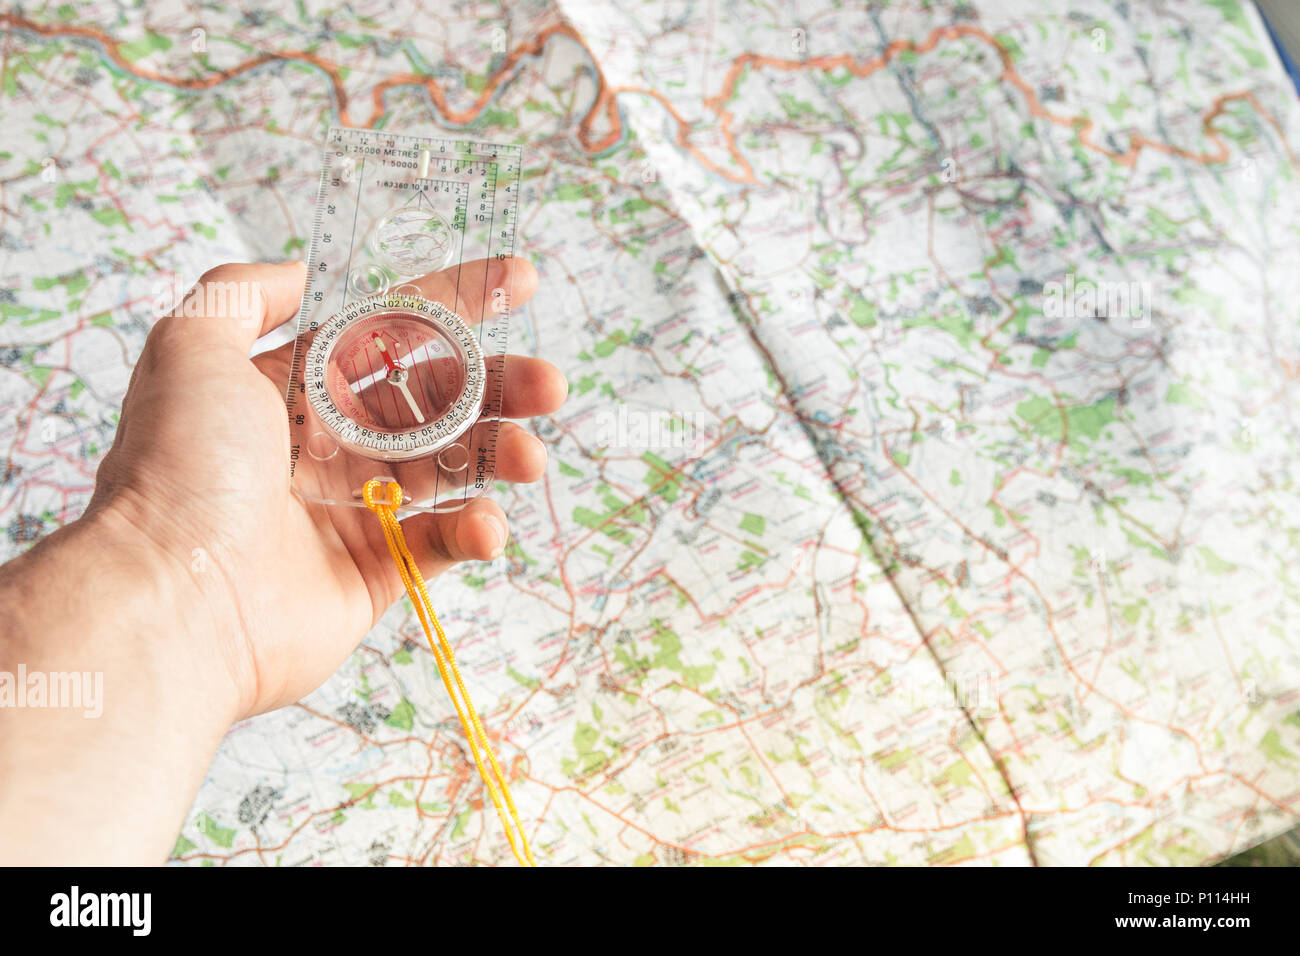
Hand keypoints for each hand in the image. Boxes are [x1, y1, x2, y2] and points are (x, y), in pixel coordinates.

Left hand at [89, 258, 565, 720]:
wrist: (174, 597)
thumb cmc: (180, 469)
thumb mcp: (189, 347)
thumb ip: (238, 292)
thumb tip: (300, 272)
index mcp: (293, 390)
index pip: (390, 331)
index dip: (455, 302)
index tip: (517, 279)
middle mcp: (328, 445)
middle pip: (437, 399)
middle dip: (499, 384)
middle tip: (549, 383)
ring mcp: (355, 510)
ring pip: (452, 467)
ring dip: (501, 455)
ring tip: (530, 457)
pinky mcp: (376, 572)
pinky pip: (442, 542)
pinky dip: (475, 530)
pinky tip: (485, 525)